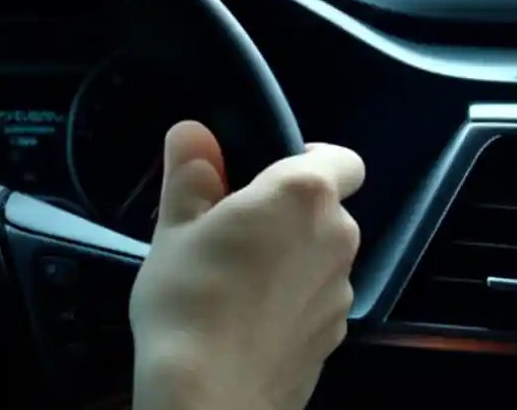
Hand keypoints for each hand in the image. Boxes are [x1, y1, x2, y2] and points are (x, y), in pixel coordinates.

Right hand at [129, 121, 363, 409]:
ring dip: (289, 256)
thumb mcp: (174, 227)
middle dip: (285, 213)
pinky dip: (290, 299)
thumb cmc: (189, 300)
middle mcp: (337, 237)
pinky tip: (245, 317)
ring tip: (232, 279)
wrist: (209, 397)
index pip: (342, 158)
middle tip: (228, 229)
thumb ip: (190, 172)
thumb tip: (194, 133)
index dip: (308, 159)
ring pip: (320, 255)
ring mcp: (342, 291)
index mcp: (302, 195)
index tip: (263, 175)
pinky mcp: (335, 335)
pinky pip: (315, 298)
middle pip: (324, 208)